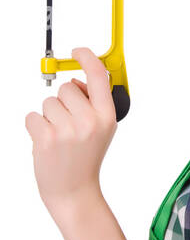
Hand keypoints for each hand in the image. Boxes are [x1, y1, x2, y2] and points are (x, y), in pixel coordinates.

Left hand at [25, 47, 117, 217]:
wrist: (74, 189)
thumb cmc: (86, 157)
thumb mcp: (102, 129)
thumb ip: (95, 103)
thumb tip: (76, 81)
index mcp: (108, 116)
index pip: (98, 76)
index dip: (88, 58)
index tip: (78, 50)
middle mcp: (90, 121)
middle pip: (67, 88)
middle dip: (63, 101)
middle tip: (68, 122)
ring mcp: (68, 129)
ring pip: (48, 102)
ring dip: (49, 115)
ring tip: (58, 135)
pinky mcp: (46, 138)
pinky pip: (32, 116)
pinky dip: (35, 126)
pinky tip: (46, 141)